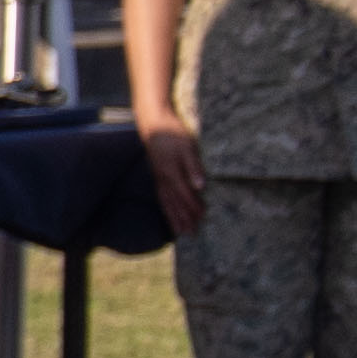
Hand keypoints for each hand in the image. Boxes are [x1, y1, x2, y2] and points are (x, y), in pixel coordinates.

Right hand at [136, 113, 206, 238]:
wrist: (153, 123)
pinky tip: (168, 212)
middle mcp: (164, 179)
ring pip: (166, 202)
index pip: (186, 195)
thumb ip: (193, 167)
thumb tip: (200, 187)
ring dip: (173, 217)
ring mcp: (158, 178)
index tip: (203, 219)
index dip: (194, 208)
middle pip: (174, 203)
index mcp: (173, 173)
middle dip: (183, 219)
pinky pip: (161, 196)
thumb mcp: (187, 147)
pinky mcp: (156, 174)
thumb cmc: (172, 133)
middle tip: (191, 234)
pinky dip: (165, 207)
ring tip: (179, 231)